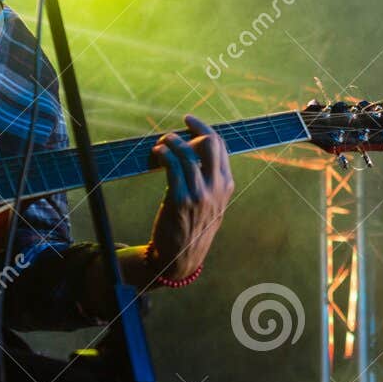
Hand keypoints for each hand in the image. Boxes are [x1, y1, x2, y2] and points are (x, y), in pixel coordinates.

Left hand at [147, 115, 233, 280]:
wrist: (181, 258)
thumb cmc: (193, 229)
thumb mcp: (213, 205)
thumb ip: (211, 181)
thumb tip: (197, 152)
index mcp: (226, 185)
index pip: (221, 146)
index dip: (204, 129)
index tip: (190, 122)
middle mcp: (216, 187)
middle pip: (209, 143)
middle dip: (193, 128)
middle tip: (178, 128)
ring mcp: (199, 194)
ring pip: (188, 152)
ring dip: (172, 141)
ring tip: (161, 143)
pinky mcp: (180, 199)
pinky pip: (172, 166)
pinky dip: (163, 154)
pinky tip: (157, 154)